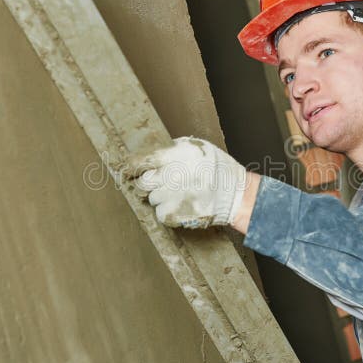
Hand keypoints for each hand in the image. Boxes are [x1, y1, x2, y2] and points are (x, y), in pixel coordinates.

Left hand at [131, 137, 246, 228]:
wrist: (235, 194)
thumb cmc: (217, 168)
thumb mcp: (198, 148)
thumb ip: (173, 150)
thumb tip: (150, 157)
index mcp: (176, 156)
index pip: (142, 161)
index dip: (131, 166)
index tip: (126, 170)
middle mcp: (172, 175)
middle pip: (143, 183)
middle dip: (145, 185)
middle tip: (152, 185)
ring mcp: (173, 197)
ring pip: (152, 199)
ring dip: (160, 198)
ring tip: (177, 195)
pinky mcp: (175, 214)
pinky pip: (160, 213)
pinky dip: (167, 211)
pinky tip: (180, 205)